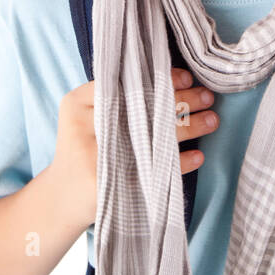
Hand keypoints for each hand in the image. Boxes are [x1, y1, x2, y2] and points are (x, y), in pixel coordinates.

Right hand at [51, 70, 219, 228]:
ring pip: (155, 136)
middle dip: (183, 101)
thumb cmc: (85, 148)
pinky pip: (155, 171)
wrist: (62, 197)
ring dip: (191, 127)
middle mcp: (84, 128)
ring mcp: (97, 158)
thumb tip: (176, 80)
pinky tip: (198, 155)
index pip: (124, 83)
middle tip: (208, 97)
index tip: (186, 77)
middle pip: (144, 108)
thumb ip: (116, 96)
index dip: (160, 79)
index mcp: (77, 104)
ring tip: (213, 121)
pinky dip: (180, 164)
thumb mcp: (86, 115)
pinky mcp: (111, 185)